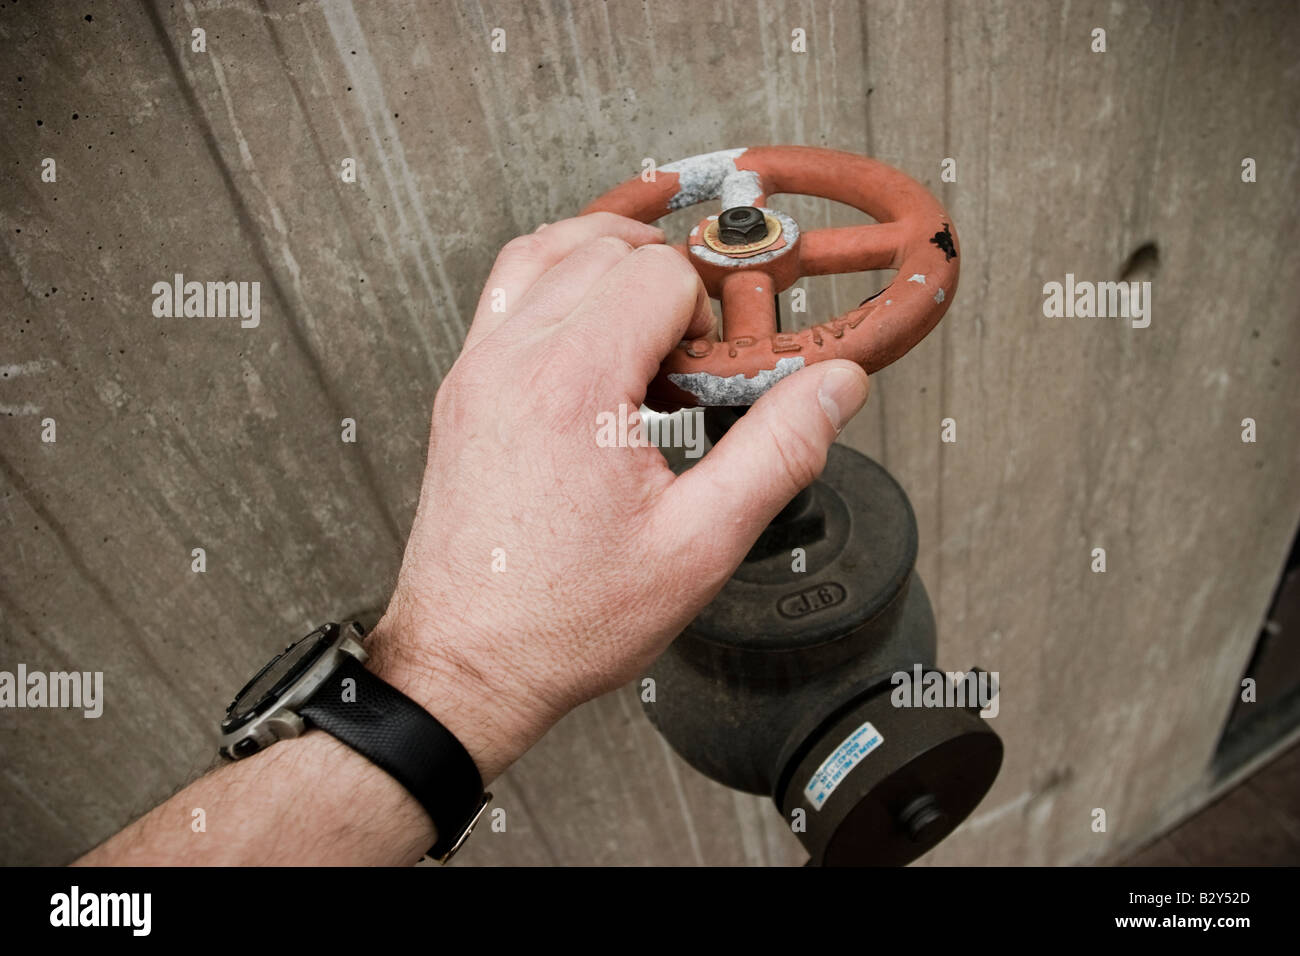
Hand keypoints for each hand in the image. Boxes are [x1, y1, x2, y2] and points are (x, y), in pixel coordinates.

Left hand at [366, 212, 869, 782]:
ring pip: (547, 249)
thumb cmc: (564, 618)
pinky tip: (590, 332)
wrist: (470, 660)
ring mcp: (477, 369)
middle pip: (606, 249)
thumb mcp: (699, 546)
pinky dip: (556, 281)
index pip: (658, 274)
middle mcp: (513, 362)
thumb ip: (777, 453)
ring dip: (608, 261)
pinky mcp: (462, 387)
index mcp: (573, 387)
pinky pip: (508, 289)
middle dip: (666, 282)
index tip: (715, 369)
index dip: (707, 312)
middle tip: (692, 355)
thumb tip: (833, 388)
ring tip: (649, 320)